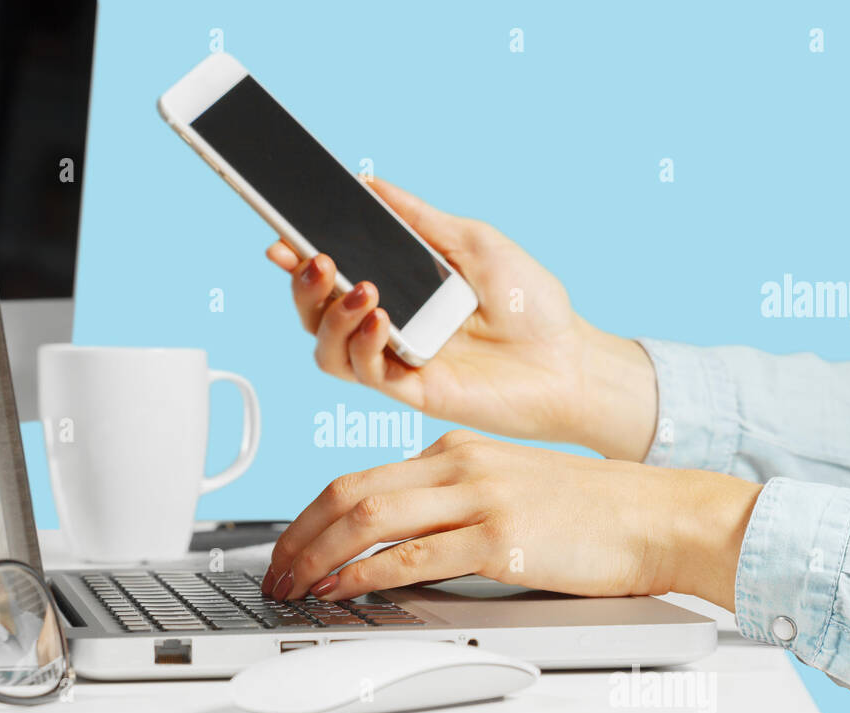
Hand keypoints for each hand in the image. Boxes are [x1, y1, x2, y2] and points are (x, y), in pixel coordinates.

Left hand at [261, 431, 761, 610]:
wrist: (654, 516)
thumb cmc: (589, 512)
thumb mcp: (507, 489)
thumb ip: (451, 506)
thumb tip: (396, 548)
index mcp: (454, 450)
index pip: (358, 479)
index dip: (308, 518)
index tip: (287, 550)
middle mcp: (458, 465)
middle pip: (348, 494)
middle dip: (297, 539)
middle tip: (273, 575)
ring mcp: (477, 498)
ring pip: (368, 520)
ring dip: (318, 559)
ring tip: (294, 589)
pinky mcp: (498, 538)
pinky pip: (412, 556)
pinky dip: (365, 576)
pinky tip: (342, 593)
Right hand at [266, 180, 658, 460]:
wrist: (569, 359)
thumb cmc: (530, 303)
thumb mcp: (473, 241)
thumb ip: (418, 217)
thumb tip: (368, 183)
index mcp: (399, 288)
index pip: (333, 275)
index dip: (299, 259)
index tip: (280, 238)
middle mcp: (388, 326)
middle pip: (314, 313)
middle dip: (302, 286)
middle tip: (315, 260)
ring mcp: (396, 360)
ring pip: (325, 347)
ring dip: (328, 316)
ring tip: (360, 289)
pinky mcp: (411, 391)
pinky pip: (363, 372)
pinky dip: (362, 343)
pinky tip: (383, 320)